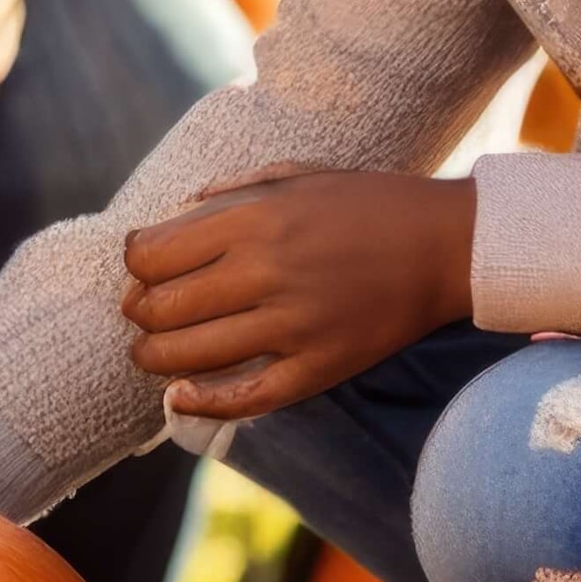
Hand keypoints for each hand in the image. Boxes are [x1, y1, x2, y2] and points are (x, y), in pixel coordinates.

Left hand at [118, 166, 471, 424]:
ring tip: (150, 353)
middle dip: (138, 313)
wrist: (447, 245)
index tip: (140, 268)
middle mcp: (267, 271)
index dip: (133, 264)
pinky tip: (177, 397)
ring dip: (154, 358)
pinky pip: (246, 398)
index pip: (153, 254)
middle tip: (140, 314)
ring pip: (190, 356)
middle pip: (161, 308)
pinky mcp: (320, 367)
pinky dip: (201, 404)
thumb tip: (169, 218)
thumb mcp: (296, 177)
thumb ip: (230, 193)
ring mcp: (294, 325)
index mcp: (255, 219)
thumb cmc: (368, 205)